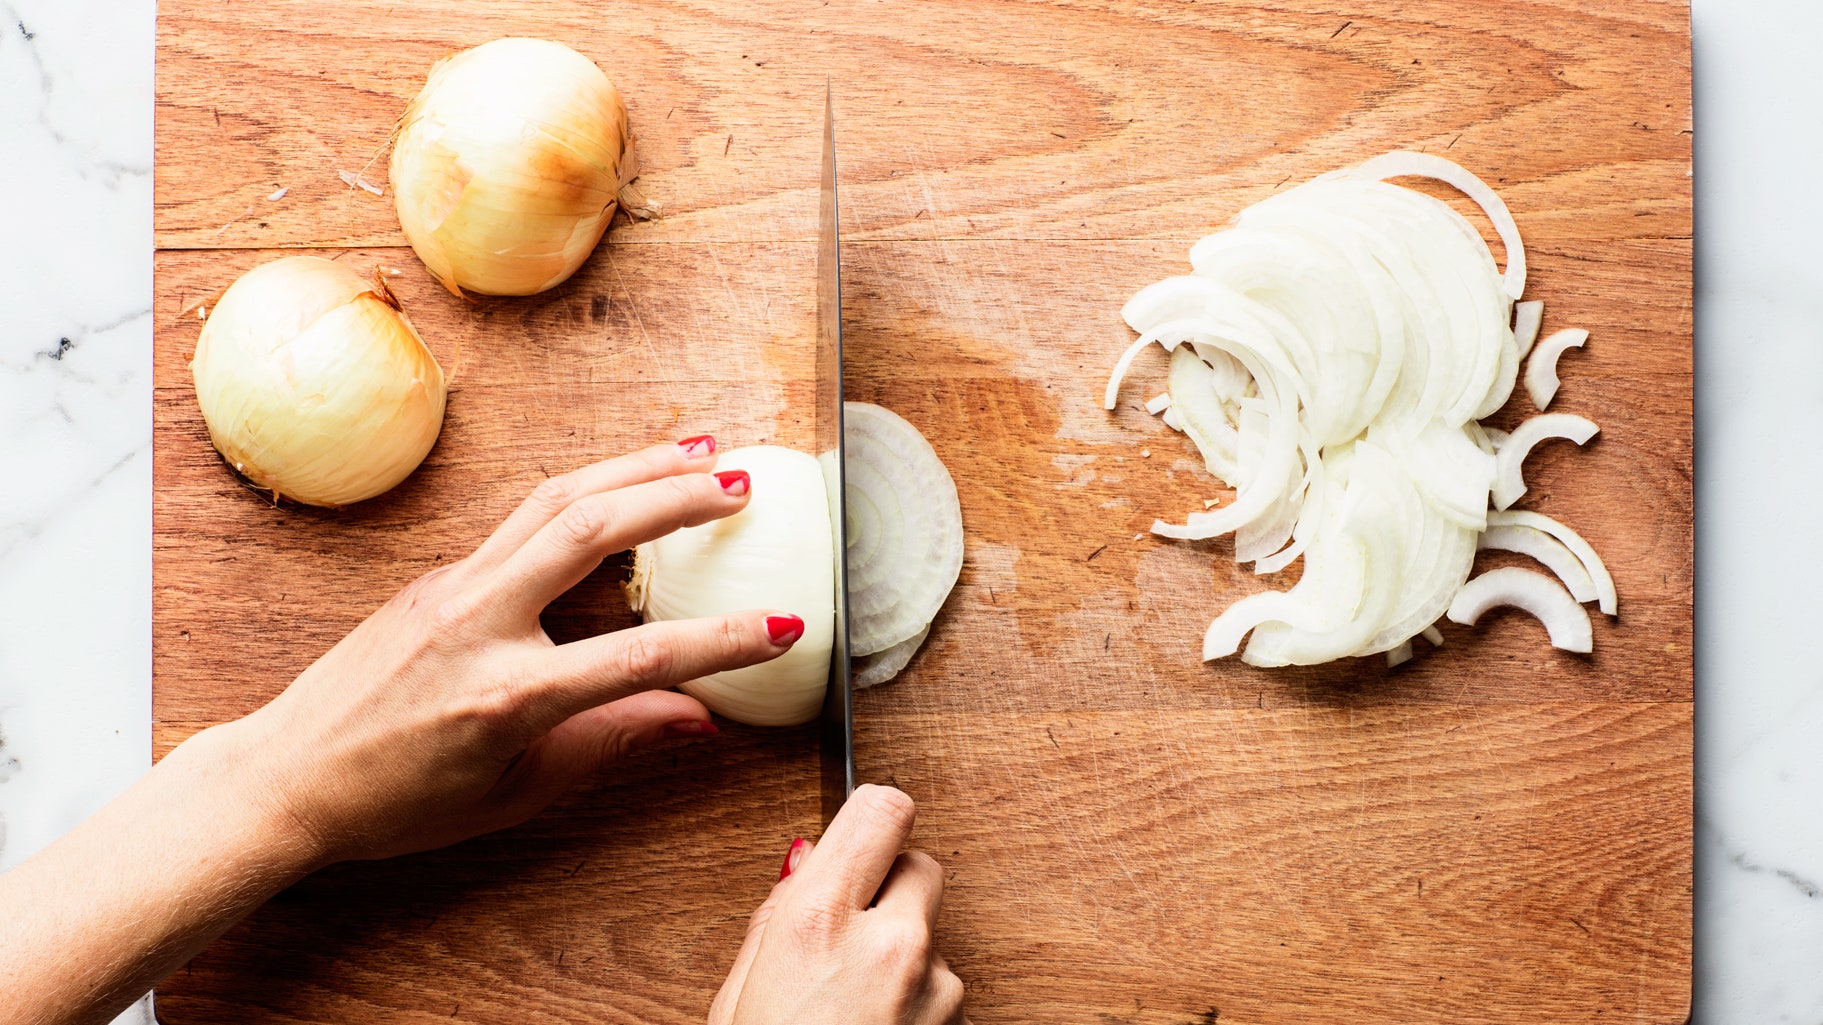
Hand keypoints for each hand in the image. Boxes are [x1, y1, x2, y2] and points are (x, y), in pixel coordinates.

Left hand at [205, 435, 803, 864]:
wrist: (285, 777)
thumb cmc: (394, 801)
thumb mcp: (515, 792)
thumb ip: (610, 743)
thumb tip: (698, 717)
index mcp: (506, 694)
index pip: (638, 657)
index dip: (722, 642)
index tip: (783, 626)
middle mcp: (479, 620)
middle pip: (591, 528)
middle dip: (675, 496)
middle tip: (741, 481)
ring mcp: (452, 586)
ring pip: (553, 499)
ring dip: (632, 467)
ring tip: (697, 449)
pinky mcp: (436, 573)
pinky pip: (521, 515)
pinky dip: (584, 487)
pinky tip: (621, 482)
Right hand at [710, 785, 966, 1024]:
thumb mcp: (737, 1000)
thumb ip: (771, 922)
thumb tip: (801, 864)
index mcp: (820, 925)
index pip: (880, 811)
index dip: (869, 817)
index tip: (860, 828)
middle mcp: (892, 946)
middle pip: (918, 864)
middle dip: (887, 886)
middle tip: (848, 932)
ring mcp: (937, 986)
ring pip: (930, 933)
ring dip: (901, 951)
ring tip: (854, 1001)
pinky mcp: (964, 1019)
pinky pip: (943, 984)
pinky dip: (918, 997)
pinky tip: (876, 1024)